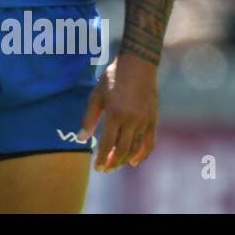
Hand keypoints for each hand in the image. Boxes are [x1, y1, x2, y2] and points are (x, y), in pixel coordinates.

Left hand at [78, 54, 159, 171]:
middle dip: (112, 163)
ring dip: (125, 160)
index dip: (101, 158)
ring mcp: (144, 121)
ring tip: (115, 166)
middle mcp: (131, 120)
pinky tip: (134, 161)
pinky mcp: (153, 120)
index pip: (107, 143)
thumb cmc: (113, 78)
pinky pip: (150, 142)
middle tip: (105, 170)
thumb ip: (89, 118)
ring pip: (135, 148)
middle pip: (122, 149)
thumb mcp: (96, 95)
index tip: (97, 168)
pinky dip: (143, 154)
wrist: (138, 65)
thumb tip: (81, 139)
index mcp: (115, 114)